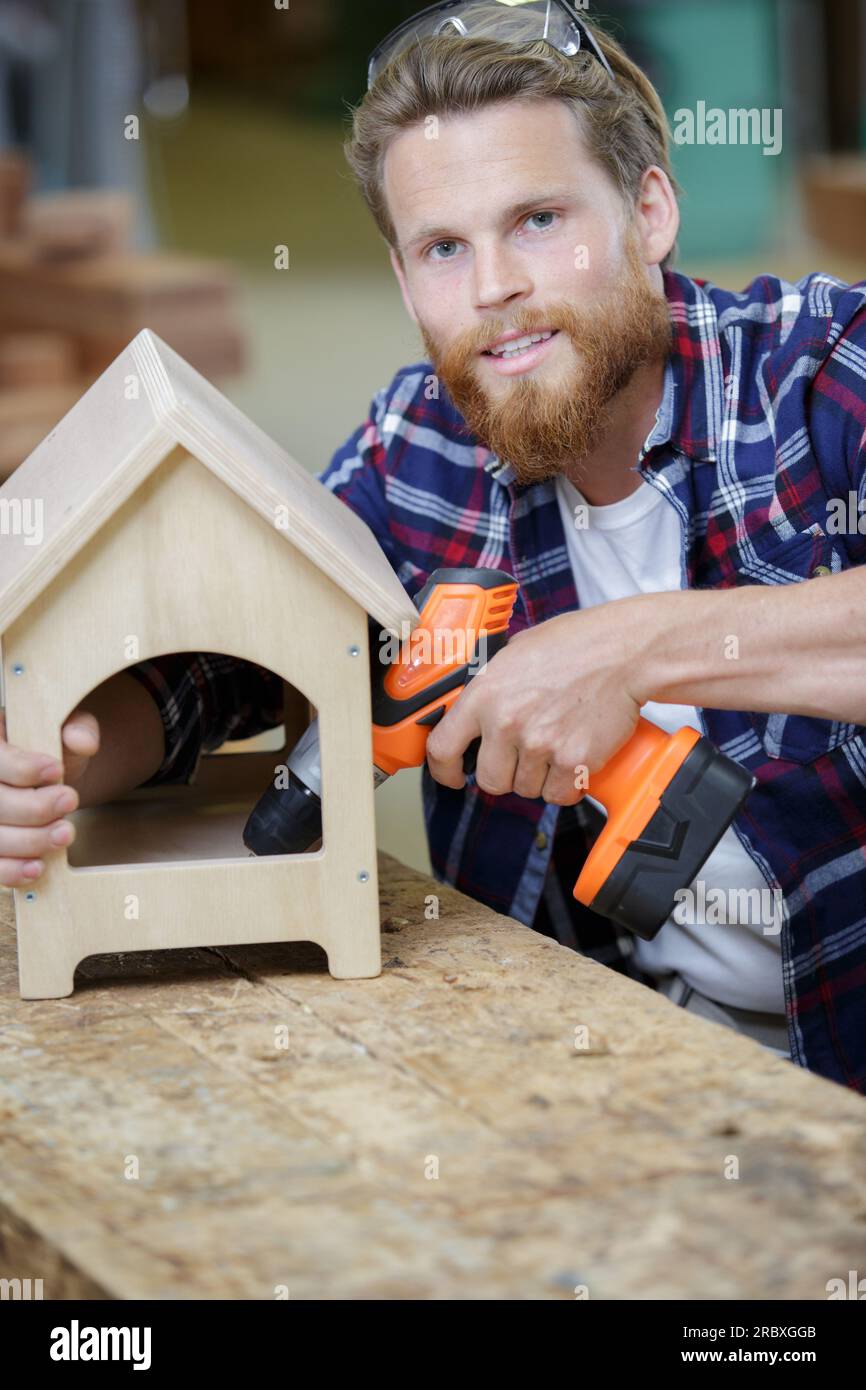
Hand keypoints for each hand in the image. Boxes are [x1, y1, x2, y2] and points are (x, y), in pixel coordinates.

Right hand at [0, 705, 99, 887]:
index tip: (56, 770)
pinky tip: (37, 866)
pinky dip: (11, 871)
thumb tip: (83, 741)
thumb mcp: (65, 730)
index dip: (22, 768)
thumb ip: (77, 728)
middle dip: (33, 808)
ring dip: (29, 841)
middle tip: (70, 802)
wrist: (46, 782)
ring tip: (65, 833)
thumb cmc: (49, 750)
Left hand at [425, 602, 644, 803]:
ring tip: (560, 741)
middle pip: (490, 779)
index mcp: (484, 694)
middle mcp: (506, 722)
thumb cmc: (577, 645)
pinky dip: (569, 784)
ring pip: (526, 788)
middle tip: (528, 753)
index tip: (453, 775)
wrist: (625, 653)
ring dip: (541, 775)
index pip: (442, 747)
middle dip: (507, 773)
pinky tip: (577, 755)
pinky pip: (559, 794)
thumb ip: (491, 686)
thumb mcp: (516, 653)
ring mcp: (539, 744)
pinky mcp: (572, 761)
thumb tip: (475, 712)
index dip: (444, 770)